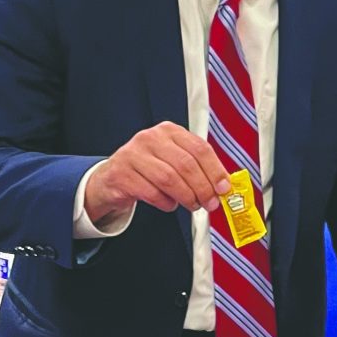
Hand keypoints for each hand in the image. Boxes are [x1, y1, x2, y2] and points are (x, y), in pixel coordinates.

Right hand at [84, 122, 229, 227]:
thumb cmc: (150, 169)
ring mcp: (133, 155)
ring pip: (169, 179)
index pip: (199, 148)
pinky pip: (152, 192)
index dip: (215, 170)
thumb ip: (198, 168)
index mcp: (169, 131)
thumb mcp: (173, 160)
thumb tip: (223, 185)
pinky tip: (170, 204)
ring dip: (187, 197)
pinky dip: (166, 202)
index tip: (224, 188)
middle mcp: (150, 138)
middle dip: (203, 188)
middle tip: (211, 203)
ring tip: (193, 205)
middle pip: (186, 165)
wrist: (112, 178)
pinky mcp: (121, 174)